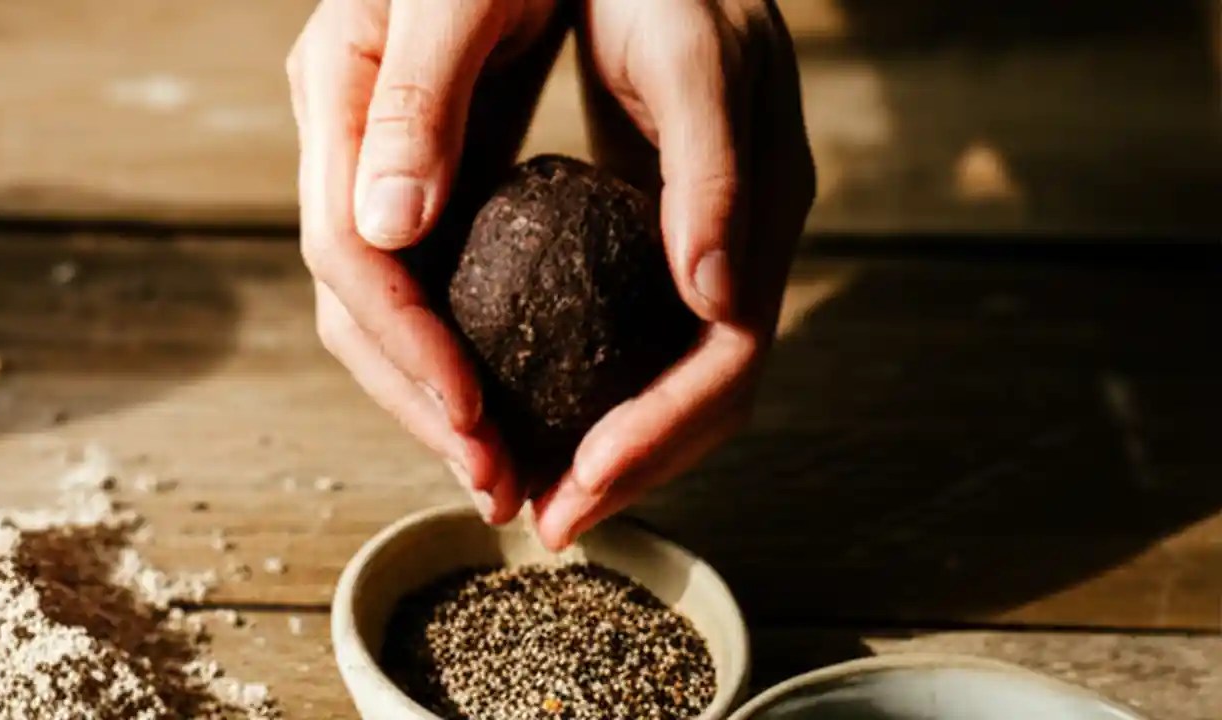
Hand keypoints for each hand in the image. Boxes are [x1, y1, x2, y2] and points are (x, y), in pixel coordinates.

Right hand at [287, 0, 561, 523]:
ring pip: (385, 312)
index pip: (347, 252)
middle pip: (353, 305)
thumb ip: (421, 97)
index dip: (407, 346)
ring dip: (439, 400)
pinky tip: (508, 399)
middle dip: (420, 404)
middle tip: (496, 484)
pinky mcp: (429, 181)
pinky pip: (430, 289)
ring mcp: (381, 167)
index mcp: (341, 89)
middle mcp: (348, 141)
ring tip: (503, 468)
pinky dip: (465, 354)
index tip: (475, 420)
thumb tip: (387, 229)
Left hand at [533, 0, 815, 548]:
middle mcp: (741, 240)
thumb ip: (708, 171)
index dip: (662, 434)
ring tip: (542, 487)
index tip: (580, 486)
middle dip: (633, 467)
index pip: (727, 357)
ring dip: (617, 443)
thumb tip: (712, 296)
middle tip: (551, 520)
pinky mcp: (666, 235)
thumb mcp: (690, 56)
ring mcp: (707, 242)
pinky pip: (643, 338)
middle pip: (706, 392)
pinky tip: (542, 405)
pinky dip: (600, 388)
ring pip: (676, 377)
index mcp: (760, 208)